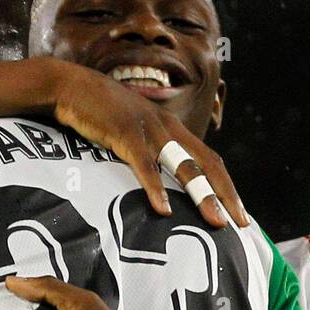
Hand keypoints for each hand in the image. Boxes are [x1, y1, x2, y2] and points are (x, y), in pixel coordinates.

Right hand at [50, 62, 247, 229]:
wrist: (69, 87)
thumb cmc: (97, 114)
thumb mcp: (130, 134)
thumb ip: (147, 152)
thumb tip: (155, 184)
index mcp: (171, 128)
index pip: (209, 159)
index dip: (226, 186)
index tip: (237, 213)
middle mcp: (167, 127)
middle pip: (207, 163)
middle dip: (226, 194)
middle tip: (240, 223)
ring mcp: (148, 129)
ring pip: (184, 165)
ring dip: (202, 195)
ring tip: (215, 221)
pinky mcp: (125, 133)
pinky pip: (145, 165)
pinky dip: (156, 188)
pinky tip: (164, 209)